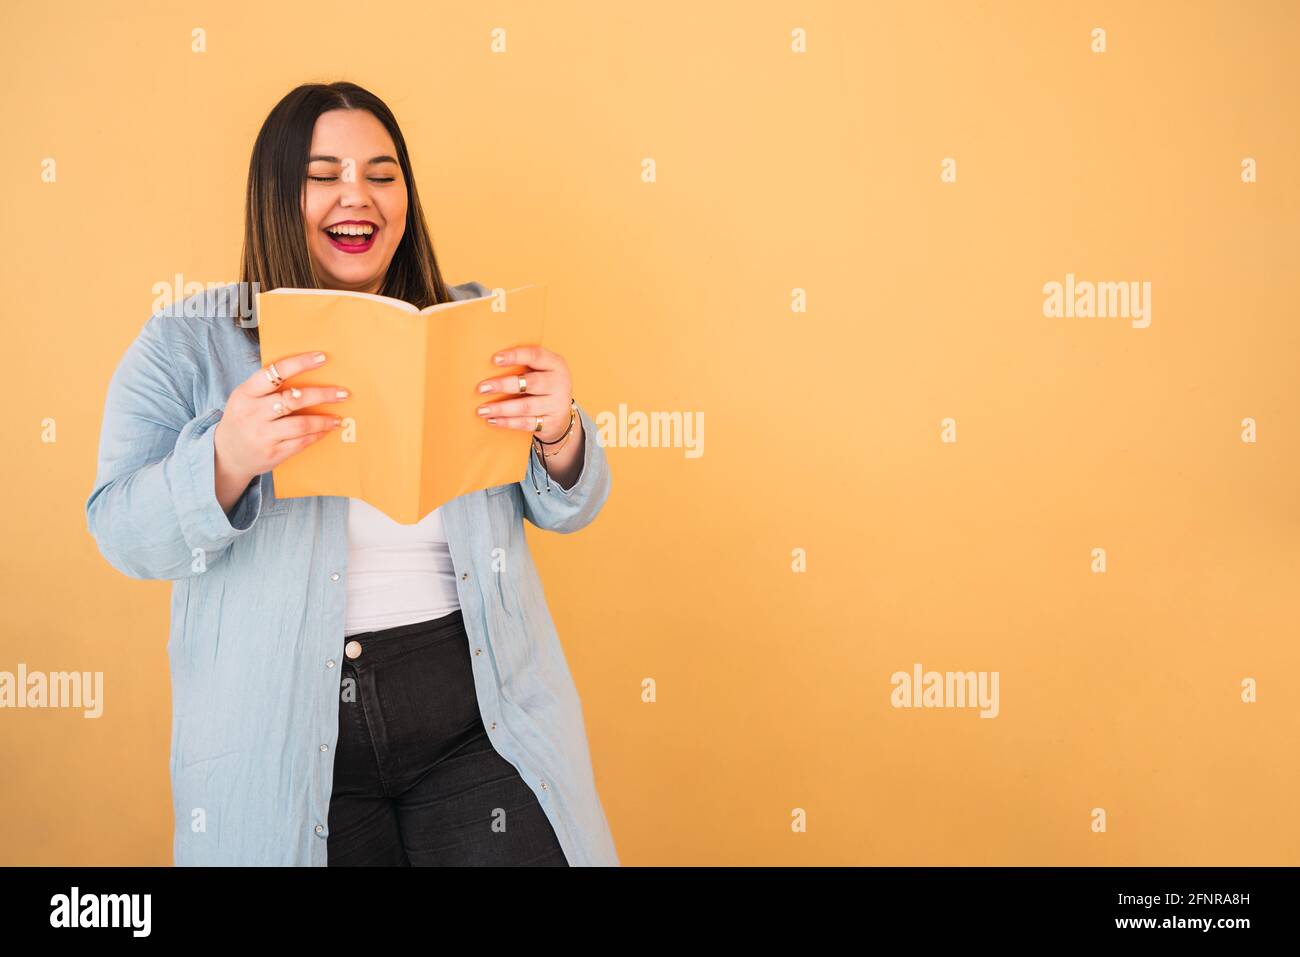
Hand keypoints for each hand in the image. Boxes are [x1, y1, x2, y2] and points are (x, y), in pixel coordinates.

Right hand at [213, 351, 348, 509]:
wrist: (226, 455)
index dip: (300, 363)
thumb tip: (309, 373)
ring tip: (337, 417)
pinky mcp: (272, 453)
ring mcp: (262, 435)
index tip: (322, 358)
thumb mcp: (246, 399)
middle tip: (343, 393)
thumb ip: (269, 387)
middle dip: (322, 395)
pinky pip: (301, 442)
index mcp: (245, 393)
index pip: (274, 372)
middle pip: (293, 399)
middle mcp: (252, 413)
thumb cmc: (243, 419)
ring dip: (324, 420)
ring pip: (301, 424)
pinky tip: (326, 429)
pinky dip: (317, 434)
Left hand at [475, 345, 572, 441]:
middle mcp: (559, 383)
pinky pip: (527, 423)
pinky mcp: (551, 423)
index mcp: (555, 364)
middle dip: (504, 385)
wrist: (561, 415)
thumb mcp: (540, 370)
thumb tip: (486, 365)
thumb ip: (522, 365)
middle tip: (482, 388)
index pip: (536, 356)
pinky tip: (492, 420)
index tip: (495, 359)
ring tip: (482, 410)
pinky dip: (508, 422)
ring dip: (502, 408)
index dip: (516, 356)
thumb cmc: (542, 385)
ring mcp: (556, 404)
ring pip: (527, 406)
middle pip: (531, 383)